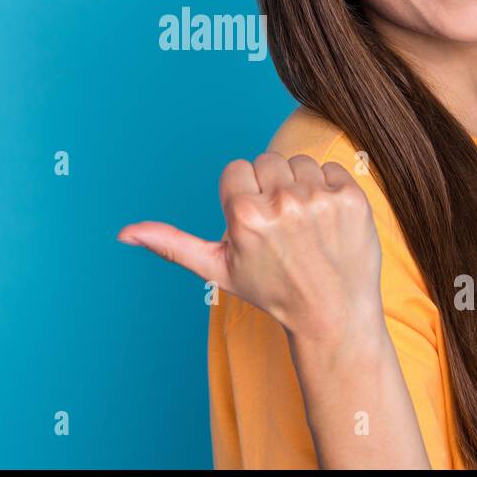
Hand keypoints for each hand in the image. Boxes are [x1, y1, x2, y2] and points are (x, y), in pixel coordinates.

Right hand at [117, 152, 383, 344]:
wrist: (332, 315)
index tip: (255, 225)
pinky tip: (328, 222)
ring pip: (298, 161)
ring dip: (300, 186)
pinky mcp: (351, 198)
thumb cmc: (272, 291)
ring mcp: (319, 199)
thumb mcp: (217, 269)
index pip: (236, 169)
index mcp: (244, 216)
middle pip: (266, 161)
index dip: (243, 197)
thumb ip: (171, 243)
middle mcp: (281, 203)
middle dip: (270, 188)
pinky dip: (329, 189)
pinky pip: (330, 167)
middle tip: (282, 228)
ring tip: (305, 225)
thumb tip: (124, 233)